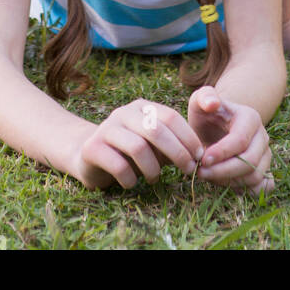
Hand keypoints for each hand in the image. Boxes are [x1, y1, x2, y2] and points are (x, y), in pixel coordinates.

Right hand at [75, 100, 203, 190]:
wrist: (89, 156)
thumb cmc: (130, 152)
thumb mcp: (154, 145)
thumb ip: (173, 145)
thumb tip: (200, 156)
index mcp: (142, 107)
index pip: (170, 116)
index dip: (188, 137)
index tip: (199, 156)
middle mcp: (123, 113)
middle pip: (156, 130)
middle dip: (177, 152)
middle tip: (188, 170)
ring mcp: (106, 128)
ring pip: (138, 147)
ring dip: (153, 168)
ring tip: (155, 179)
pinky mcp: (92, 147)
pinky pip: (118, 165)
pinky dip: (131, 179)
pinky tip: (132, 183)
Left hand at [187, 86, 272, 195]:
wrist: (216, 128)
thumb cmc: (207, 115)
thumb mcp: (201, 102)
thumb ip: (204, 97)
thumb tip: (213, 103)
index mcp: (251, 118)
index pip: (240, 140)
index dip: (222, 153)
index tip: (203, 160)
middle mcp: (262, 137)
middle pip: (249, 161)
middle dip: (223, 170)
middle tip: (201, 173)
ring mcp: (265, 155)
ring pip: (254, 176)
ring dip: (229, 181)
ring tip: (209, 176)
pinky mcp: (264, 170)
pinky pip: (262, 187)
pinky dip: (246, 190)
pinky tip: (227, 185)